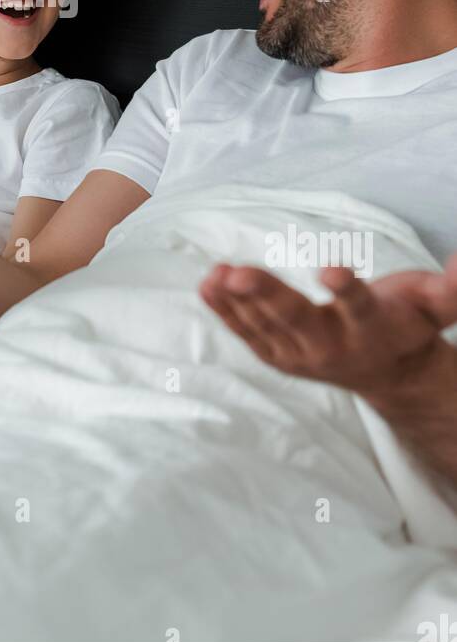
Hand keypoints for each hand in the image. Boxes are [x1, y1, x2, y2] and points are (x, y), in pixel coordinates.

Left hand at [199, 254, 456, 400]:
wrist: (389, 372)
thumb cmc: (407, 325)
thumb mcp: (434, 306)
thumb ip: (451, 289)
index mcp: (372, 328)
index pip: (359, 307)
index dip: (346, 290)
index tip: (332, 269)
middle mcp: (334, 345)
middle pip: (298, 319)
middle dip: (268, 297)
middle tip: (240, 274)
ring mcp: (301, 354)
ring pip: (267, 326)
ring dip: (239, 302)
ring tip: (218, 274)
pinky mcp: (278, 355)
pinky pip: (248, 334)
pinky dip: (226, 312)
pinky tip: (208, 285)